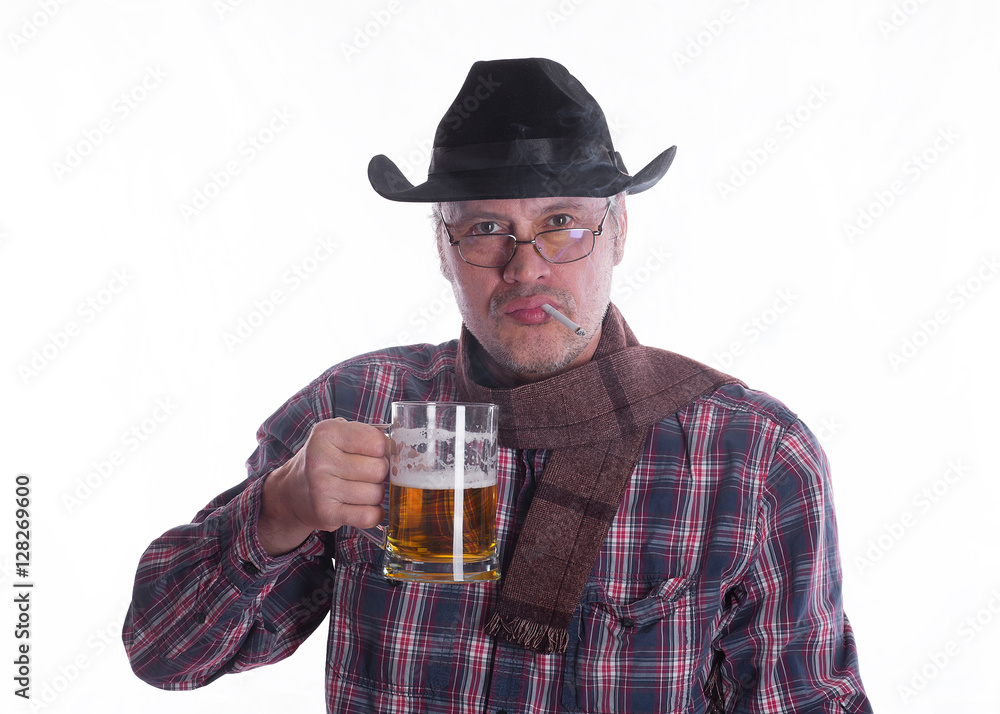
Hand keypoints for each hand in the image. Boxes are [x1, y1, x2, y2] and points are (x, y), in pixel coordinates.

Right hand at [258, 418, 388, 555]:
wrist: (292, 491)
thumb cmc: (326, 460)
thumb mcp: (340, 436)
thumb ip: (371, 436)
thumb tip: (410, 452)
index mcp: (327, 433)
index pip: (378, 442)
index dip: (384, 449)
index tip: (375, 453)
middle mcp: (320, 459)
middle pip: (379, 469)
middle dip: (379, 473)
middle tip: (365, 473)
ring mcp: (321, 488)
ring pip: (376, 494)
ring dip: (374, 494)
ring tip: (358, 489)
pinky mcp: (326, 513)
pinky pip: (369, 516)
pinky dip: (373, 514)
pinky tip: (362, 506)